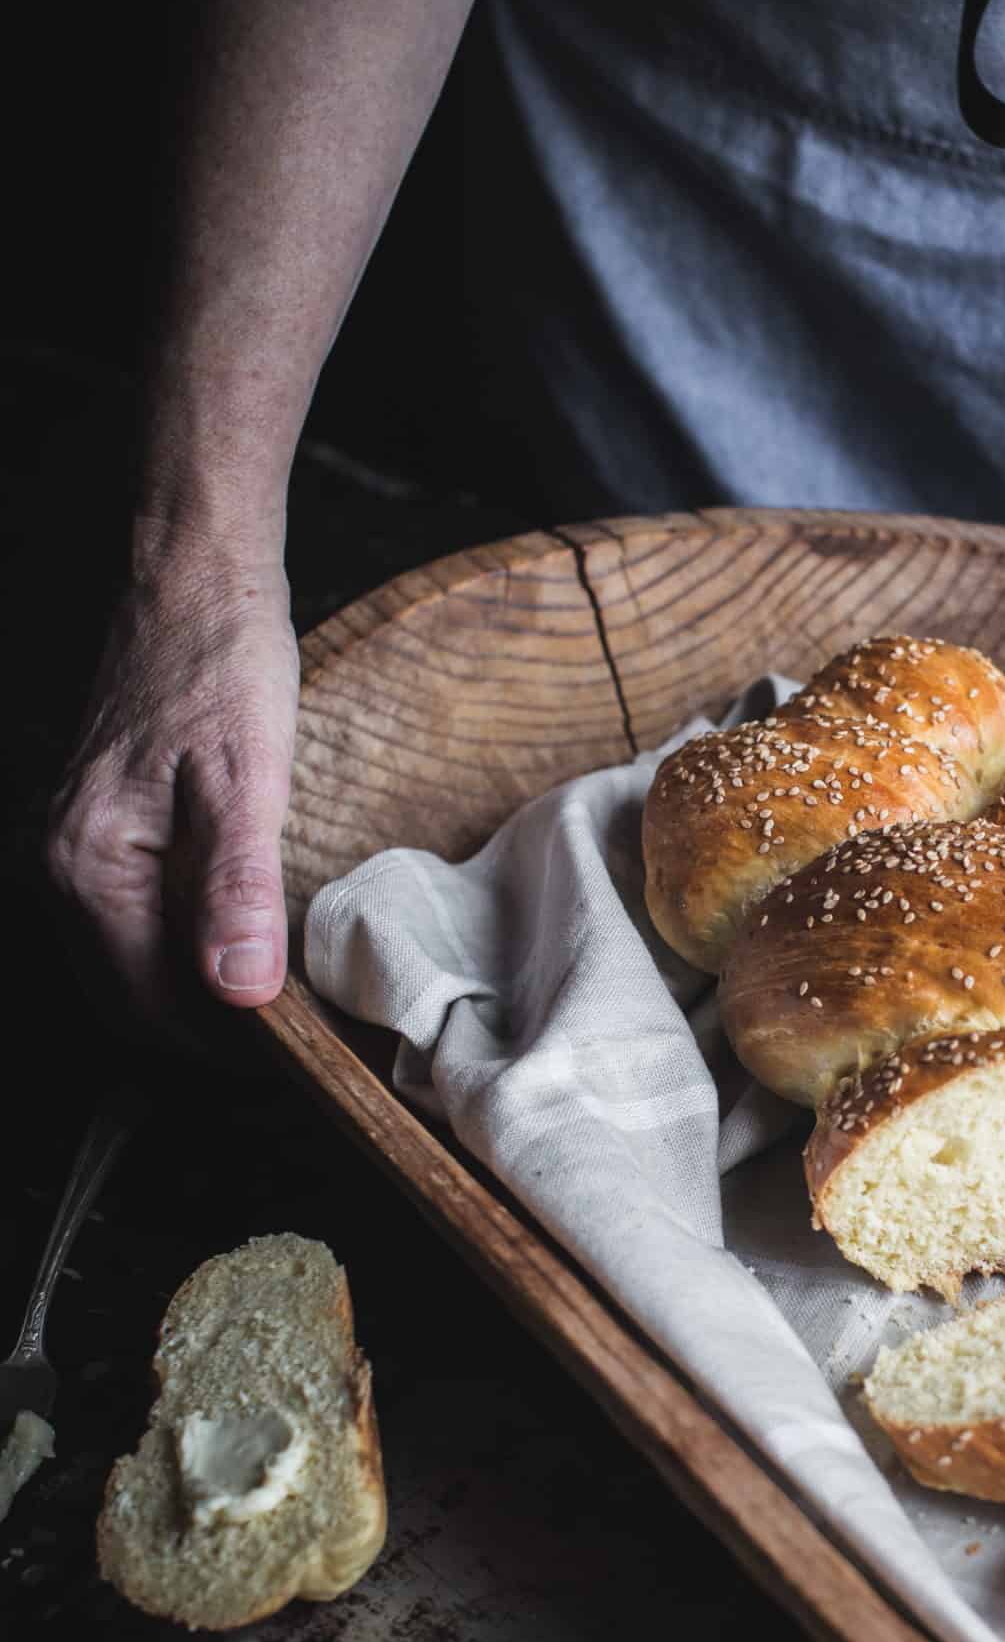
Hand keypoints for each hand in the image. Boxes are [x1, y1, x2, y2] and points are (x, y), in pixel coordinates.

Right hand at [46, 535, 299, 1022]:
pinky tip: (241, 946)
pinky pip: (134, 921)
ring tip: (281, 1010)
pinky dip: (183, 951)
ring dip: (195, 998)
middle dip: (206, 1035)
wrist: (193, 580)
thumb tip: (237, 992)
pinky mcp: (103, 828)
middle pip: (130, 997)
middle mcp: (67, 867)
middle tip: (298, 1048)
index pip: (151, 1005)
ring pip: (129, 964)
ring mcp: (80, 847)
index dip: (225, 1048)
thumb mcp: (246, 777)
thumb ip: (236, 888)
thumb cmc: (223, 665)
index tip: (298, 1061)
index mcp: (92, 867)